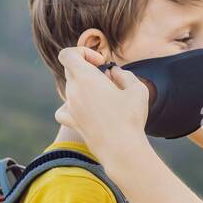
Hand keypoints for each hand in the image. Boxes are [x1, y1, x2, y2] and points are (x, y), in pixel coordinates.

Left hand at [55, 46, 152, 168]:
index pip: (67, 55)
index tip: (100, 63)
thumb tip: (113, 73)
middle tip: (107, 81)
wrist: (121, 149)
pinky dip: (71, 107)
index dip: (83, 52)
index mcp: (85, 78)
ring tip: (105, 99)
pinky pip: (63, 110)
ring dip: (85, 89)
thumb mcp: (138, 89)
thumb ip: (124, 75)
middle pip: (71, 71)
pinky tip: (84, 111)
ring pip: (71, 89)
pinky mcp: (72, 123)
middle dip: (88, 70)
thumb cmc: (131, 118)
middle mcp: (73, 91)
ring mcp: (70, 108)